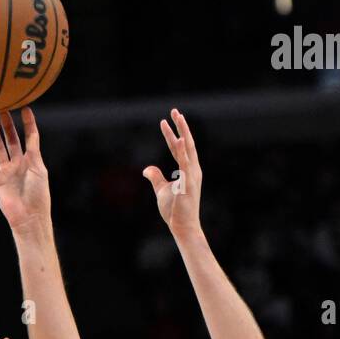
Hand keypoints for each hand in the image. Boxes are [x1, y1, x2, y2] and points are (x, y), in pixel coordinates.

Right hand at [0, 107, 51, 231]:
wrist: (30, 217)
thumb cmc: (38, 195)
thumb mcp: (39, 168)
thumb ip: (34, 150)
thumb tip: (31, 133)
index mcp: (30, 161)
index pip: (29, 138)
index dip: (27, 124)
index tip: (25, 108)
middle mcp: (17, 165)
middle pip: (10, 141)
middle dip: (6, 126)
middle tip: (2, 109)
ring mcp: (6, 173)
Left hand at [142, 107, 202, 241]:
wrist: (182, 227)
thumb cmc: (175, 210)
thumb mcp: (161, 190)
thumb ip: (156, 177)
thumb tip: (146, 169)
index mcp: (187, 170)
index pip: (178, 148)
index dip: (171, 134)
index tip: (165, 121)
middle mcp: (192, 170)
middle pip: (187, 143)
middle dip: (181, 126)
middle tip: (174, 111)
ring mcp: (192, 175)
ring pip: (188, 149)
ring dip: (183, 132)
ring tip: (177, 117)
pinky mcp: (189, 183)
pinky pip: (185, 163)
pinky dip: (182, 151)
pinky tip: (177, 139)